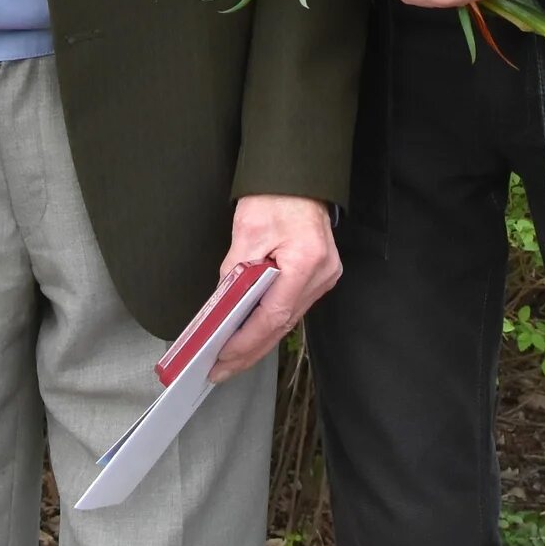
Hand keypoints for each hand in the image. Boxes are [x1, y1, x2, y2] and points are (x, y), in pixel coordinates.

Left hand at [211, 194, 338, 381]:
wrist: (297, 175)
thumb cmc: (274, 195)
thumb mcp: (247, 233)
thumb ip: (234, 275)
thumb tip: (220, 311)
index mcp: (306, 261)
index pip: (274, 315)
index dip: (246, 341)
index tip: (222, 356)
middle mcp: (322, 274)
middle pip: (282, 325)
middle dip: (249, 351)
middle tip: (220, 370)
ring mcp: (324, 277)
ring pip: (288, 320)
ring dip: (258, 341)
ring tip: (229, 359)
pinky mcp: (318, 276)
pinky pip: (291, 308)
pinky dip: (269, 323)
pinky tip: (249, 336)